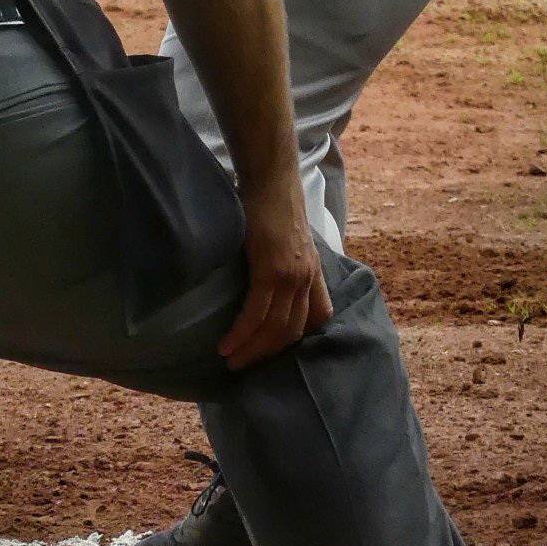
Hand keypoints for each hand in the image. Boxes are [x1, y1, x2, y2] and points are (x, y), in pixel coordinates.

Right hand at [218, 187, 332, 369]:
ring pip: (274, 328)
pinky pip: (256, 313)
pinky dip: (241, 333)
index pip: (319, 317)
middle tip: (245, 367)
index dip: (299, 337)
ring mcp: (291, 276)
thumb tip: (269, 273)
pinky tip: (227, 344)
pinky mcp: (270, 270)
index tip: (275, 349)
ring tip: (231, 362)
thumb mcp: (291, 236)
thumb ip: (287, 258)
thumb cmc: (273, 201)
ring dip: (251, 350)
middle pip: (292, 332)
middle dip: (268, 354)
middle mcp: (307, 279)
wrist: (271, 178)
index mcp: (314, 272)